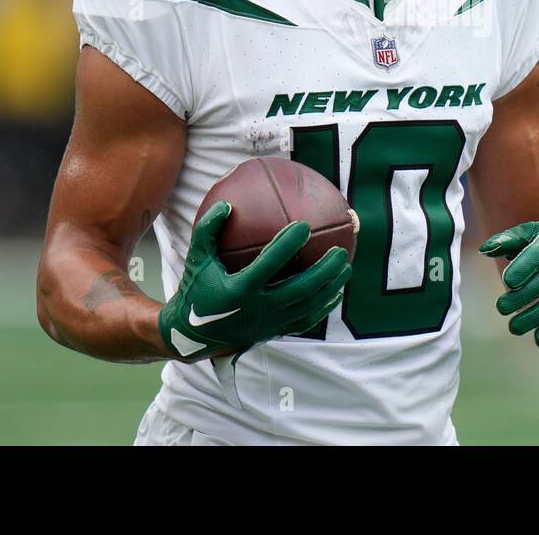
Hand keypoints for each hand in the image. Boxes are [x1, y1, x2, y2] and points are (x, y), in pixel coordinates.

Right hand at [158, 200, 351, 359]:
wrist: (192, 335)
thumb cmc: (196, 289)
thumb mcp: (196, 259)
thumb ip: (208, 230)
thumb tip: (226, 204)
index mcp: (239, 289)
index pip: (269, 263)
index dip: (288, 244)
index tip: (304, 226)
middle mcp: (258, 308)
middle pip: (300, 288)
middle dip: (324, 270)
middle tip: (340, 249)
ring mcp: (269, 323)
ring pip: (308, 306)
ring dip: (330, 287)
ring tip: (346, 267)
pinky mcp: (274, 331)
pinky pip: (305, 321)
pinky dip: (323, 307)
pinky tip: (336, 293)